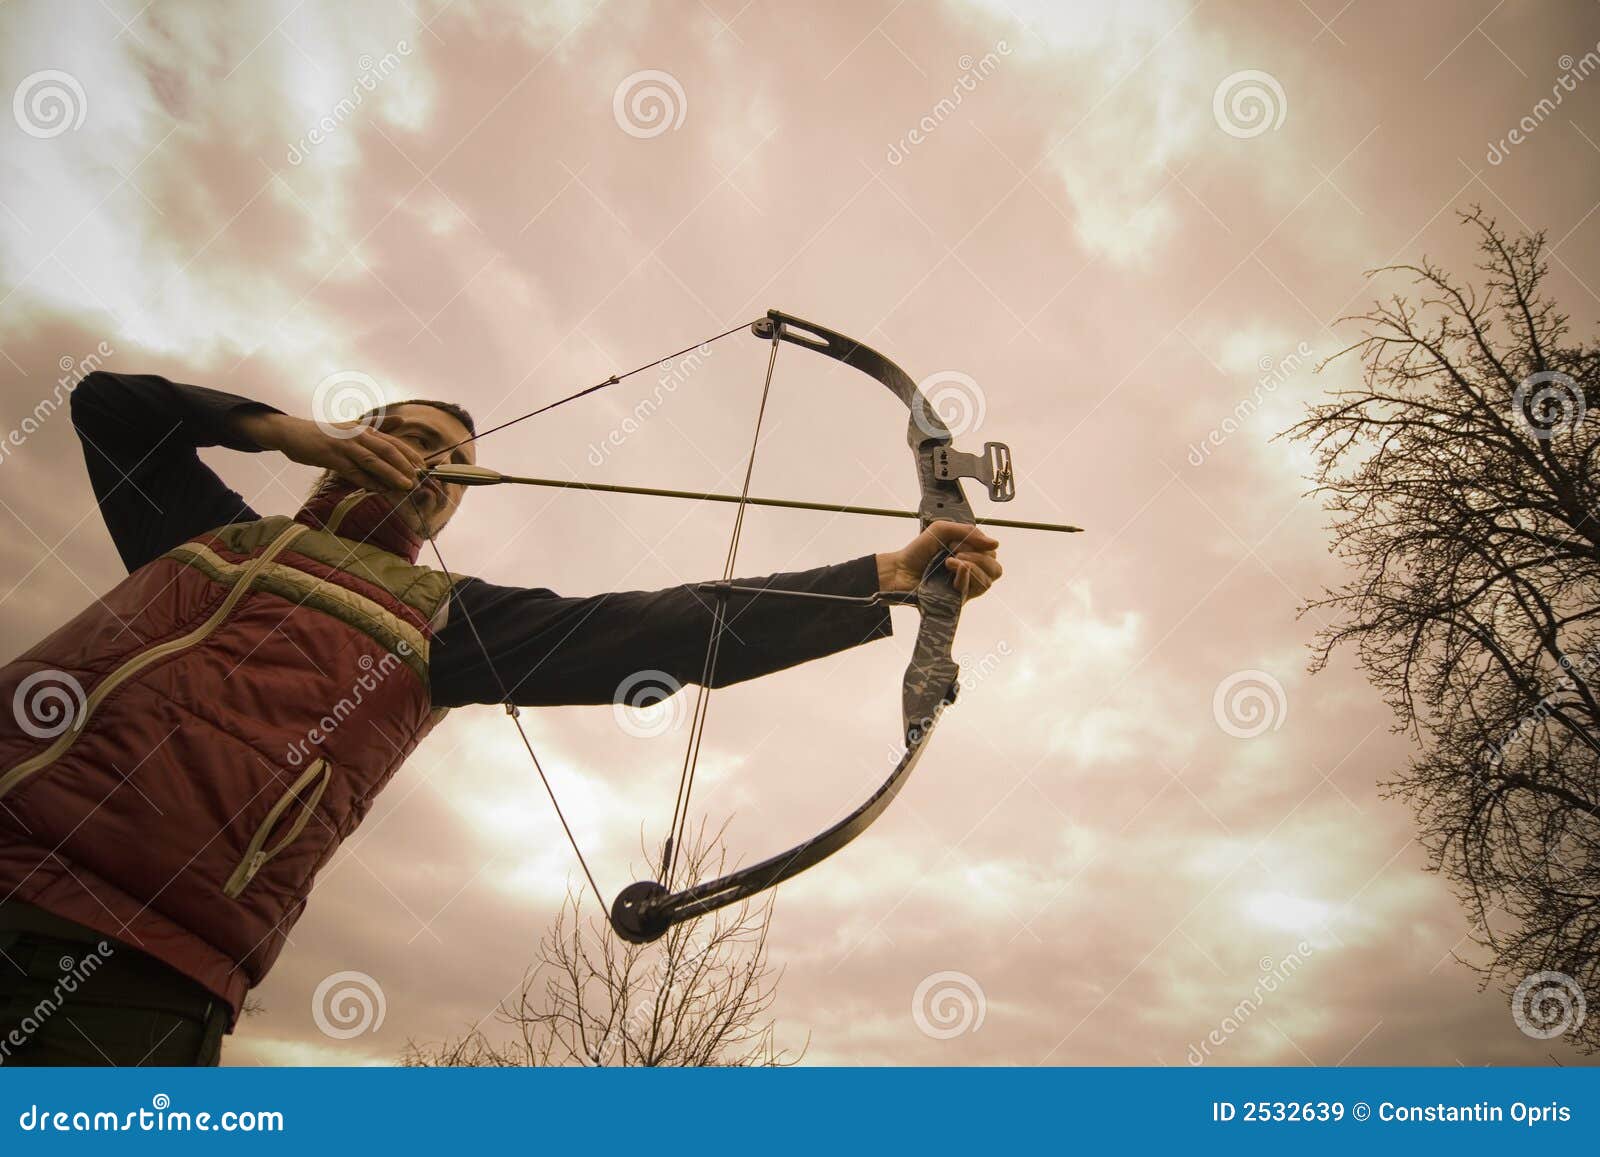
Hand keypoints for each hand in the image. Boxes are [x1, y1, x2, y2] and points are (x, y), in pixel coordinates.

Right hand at [230, 410, 429, 493]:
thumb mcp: (352, 426)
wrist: (292, 433)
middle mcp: (357, 435)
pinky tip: (379, 490)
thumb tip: (402, 420)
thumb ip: (378, 425)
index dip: (410, 455)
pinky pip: (352, 471)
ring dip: (391, 475)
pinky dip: (367, 481)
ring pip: (372, 461)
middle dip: (405, 466)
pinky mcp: (330, 456)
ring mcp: (344, 445)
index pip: (393, 442)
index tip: (424, 469)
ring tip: (406, 486)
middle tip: (419, 480)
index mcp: (364, 429)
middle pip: (387, 450)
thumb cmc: (326, 433)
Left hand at [877, 520, 1002, 600]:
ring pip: (988, 581)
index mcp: (970, 556)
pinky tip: (950, 567)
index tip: (956, 542)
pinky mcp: (957, 600)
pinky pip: (973, 590)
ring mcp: (965, 588)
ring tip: (950, 561)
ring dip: (973, 565)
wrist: (900, 569)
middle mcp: (970, 573)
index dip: (980, 545)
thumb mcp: (943, 530)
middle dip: (980, 556)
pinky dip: (965, 575)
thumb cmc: (919, 551)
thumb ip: (969, 532)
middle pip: (995, 569)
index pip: (992, 554)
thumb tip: (995, 544)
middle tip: (956, 551)